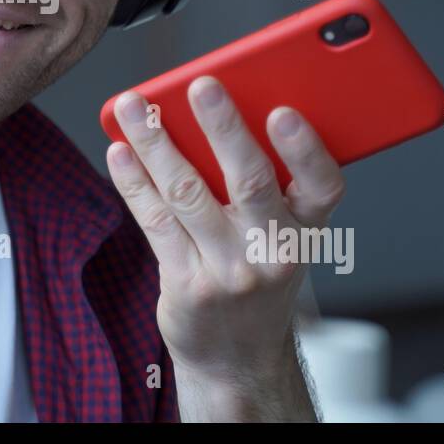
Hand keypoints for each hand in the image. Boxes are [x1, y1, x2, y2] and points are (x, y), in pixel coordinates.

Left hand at [106, 75, 346, 418]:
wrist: (239, 358)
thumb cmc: (260, 276)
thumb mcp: (283, 235)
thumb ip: (266, 181)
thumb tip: (218, 108)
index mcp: (307, 229)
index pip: (323, 185)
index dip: (305, 149)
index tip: (283, 112)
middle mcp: (273, 251)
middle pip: (249, 180)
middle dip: (223, 127)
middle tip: (200, 86)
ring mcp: (229, 271)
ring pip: (188, 193)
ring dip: (157, 143)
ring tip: (135, 106)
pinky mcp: (187, 283)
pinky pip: (156, 221)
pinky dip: (134, 182)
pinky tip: (120, 151)